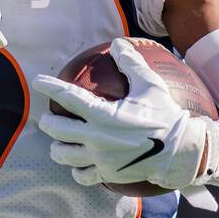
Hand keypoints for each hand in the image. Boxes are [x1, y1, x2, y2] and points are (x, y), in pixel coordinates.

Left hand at [31, 38, 207, 189]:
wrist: (181, 152)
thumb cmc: (166, 115)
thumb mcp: (151, 85)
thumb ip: (131, 63)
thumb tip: (118, 42)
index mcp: (104, 115)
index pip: (69, 98)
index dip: (50, 87)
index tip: (37, 81)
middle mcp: (97, 138)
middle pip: (58, 130)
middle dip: (48, 123)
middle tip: (47, 118)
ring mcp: (101, 159)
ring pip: (64, 155)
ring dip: (57, 148)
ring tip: (57, 142)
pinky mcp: (108, 174)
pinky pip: (82, 176)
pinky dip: (76, 170)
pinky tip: (77, 164)